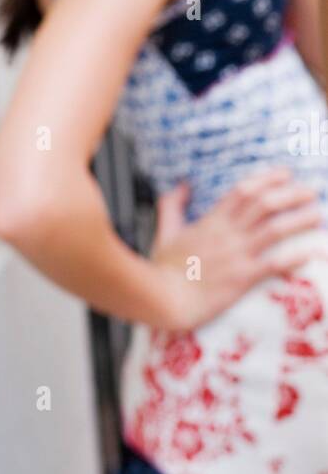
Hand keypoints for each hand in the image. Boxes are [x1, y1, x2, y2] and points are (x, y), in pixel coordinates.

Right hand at [150, 169, 324, 330]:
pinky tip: (313, 252)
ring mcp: (236, 255)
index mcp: (210, 222)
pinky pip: (275, 264)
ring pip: (275, 229)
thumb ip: (172, 206)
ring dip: (300, 219)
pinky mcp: (242, 278)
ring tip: (318, 214)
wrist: (163, 300)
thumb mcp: (164, 232)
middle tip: (310, 191)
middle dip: (291, 194)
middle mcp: (227, 234)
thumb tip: (181, 186)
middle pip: (265, 204)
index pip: (243, 190)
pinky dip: (297, 257)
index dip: (267, 178)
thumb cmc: (161, 270)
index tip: (286, 174)